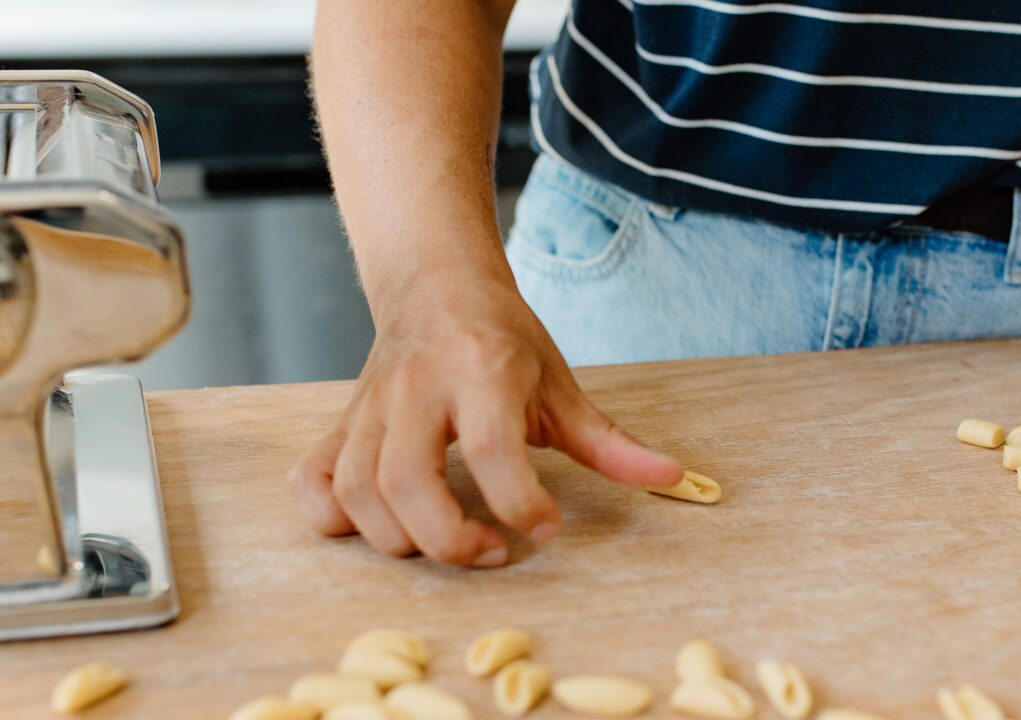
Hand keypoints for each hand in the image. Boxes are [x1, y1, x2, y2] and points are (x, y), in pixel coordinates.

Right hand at [286, 278, 682, 566]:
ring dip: (399, 538)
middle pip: (407, 482)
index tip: (547, 528)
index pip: (491, 447)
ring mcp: (369, 406)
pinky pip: (312, 479)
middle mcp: (417, 387)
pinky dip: (330, 515)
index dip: (521, 503)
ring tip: (448, 542)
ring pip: (358, 489)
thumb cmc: (501, 336)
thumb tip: (670, 479)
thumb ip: (608, 441)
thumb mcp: (559, 382)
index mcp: (481, 369)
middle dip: (449, 539)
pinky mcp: (341, 422)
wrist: (436, 283)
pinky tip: (373, 525)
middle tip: (492, 551)